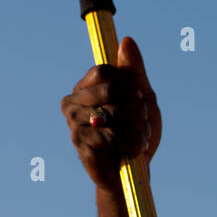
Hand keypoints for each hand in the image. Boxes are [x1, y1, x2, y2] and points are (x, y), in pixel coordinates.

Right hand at [60, 35, 161, 188]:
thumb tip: (126, 41)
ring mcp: (73, 123)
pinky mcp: (80, 144)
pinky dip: (132, 144)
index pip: (107, 71)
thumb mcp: (143, 100)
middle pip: (112, 90)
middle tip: (142, 123)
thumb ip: (135, 72)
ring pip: (114, 113)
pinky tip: (132, 151)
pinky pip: (112, 136)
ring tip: (139, 139)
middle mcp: (73, 101)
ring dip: (138, 128)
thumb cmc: (137, 135)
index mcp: (86, 86)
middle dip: (137, 109)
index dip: (130, 86)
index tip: (138, 101)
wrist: (132, 175)